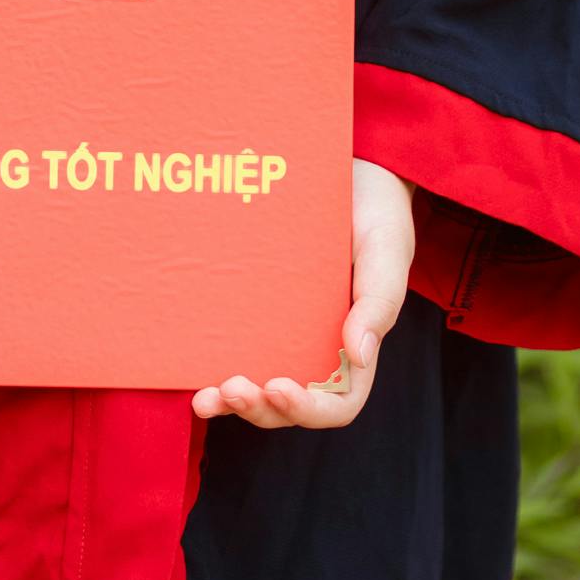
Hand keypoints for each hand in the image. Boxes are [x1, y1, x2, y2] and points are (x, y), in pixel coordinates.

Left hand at [192, 158, 414, 429]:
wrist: (352, 171)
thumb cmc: (377, 213)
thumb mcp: (386, 252)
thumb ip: (378, 302)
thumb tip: (359, 355)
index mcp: (356, 346)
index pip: (338, 402)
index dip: (308, 408)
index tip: (278, 386)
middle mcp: (318, 347)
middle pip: (289, 404)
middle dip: (260, 408)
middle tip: (231, 388)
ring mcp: (285, 332)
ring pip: (259, 388)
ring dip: (233, 402)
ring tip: (206, 397)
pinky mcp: (257, 309)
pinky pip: (237, 348)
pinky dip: (214, 367)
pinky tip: (193, 374)